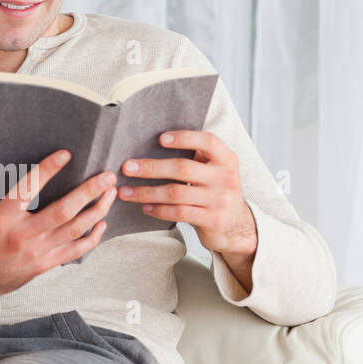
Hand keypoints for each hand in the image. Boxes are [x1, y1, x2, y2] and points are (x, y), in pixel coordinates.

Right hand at [0, 149, 117, 323]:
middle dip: (89, 191)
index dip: (48, 170)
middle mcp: (22, 237)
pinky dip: (93, 237)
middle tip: (106, 174)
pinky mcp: (43, 265)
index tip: (66, 154)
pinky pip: (76, 251)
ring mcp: (36, 253)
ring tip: (111, 191)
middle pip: (64, 211)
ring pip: (75, 230)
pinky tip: (102, 222)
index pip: (28, 190)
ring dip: (97, 209)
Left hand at [117, 130, 257, 288]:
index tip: (160, 138)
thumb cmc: (215, 193)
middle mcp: (226, 177)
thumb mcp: (215, 172)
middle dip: (151, 167)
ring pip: (176, 193)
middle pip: (183, 168)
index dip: (184, 138)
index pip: (208, 141)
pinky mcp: (212, 220)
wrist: (236, 226)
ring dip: (146, 192)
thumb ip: (197, 159)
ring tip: (126, 192)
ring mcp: (220, 200)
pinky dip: (158, 210)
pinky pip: (179, 213)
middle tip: (127, 167)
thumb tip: (152, 147)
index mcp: (227, 159)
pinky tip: (145, 207)